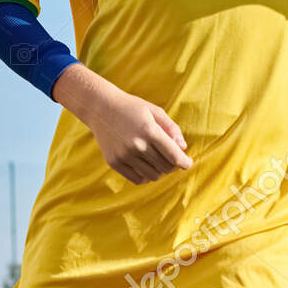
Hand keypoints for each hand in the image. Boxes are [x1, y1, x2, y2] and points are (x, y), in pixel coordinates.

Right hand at [53, 63, 192, 184]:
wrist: (100, 108)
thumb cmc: (132, 108)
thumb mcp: (155, 111)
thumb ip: (172, 129)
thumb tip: (183, 148)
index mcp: (149, 131)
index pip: (174, 156)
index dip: (185, 162)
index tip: (187, 163)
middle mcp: (137, 145)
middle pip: (165, 168)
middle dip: (172, 165)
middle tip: (170, 158)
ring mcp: (124, 155)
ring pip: (153, 176)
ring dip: (159, 171)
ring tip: (157, 160)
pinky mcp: (114, 162)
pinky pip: (138, 179)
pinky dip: (146, 176)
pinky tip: (146, 166)